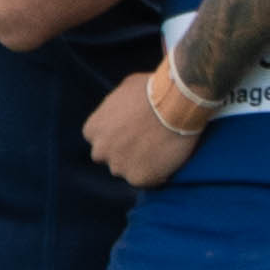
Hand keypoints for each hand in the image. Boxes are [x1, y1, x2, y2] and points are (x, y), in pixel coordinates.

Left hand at [84, 72, 202, 188]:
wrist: (177, 103)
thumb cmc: (153, 89)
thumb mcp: (125, 90)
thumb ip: (117, 106)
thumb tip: (124, 107)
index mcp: (93, 129)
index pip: (100, 139)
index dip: (117, 136)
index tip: (133, 132)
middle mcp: (100, 151)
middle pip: (110, 157)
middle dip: (124, 152)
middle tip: (146, 143)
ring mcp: (119, 167)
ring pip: (128, 170)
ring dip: (140, 164)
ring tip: (161, 151)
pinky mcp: (140, 178)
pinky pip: (148, 180)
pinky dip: (157, 173)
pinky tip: (169, 159)